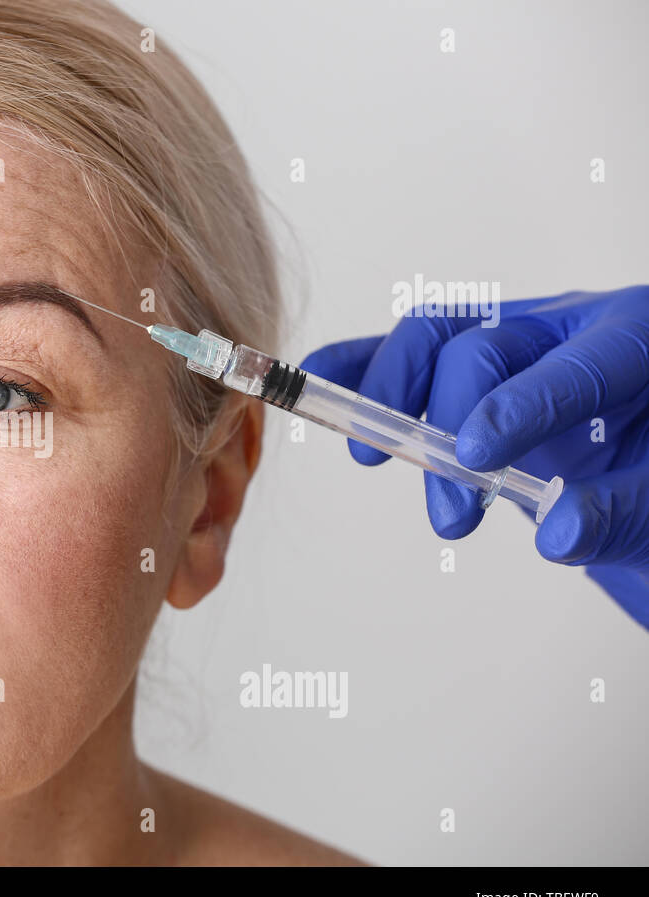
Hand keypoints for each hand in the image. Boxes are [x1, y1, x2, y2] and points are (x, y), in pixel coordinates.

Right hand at [300, 287, 648, 627]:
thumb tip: (557, 532)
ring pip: (433, 336)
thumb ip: (621, 512)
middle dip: (451, 426)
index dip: (521, 405)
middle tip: (451, 516)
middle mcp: (567, 326)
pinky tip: (318, 382)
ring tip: (378, 458)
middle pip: (485, 345)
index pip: (576, 362)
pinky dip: (359, 365)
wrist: (644, 472)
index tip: (475, 458)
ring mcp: (512, 338)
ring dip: (394, 395)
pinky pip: (406, 351)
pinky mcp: (467, 363)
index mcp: (636, 338)